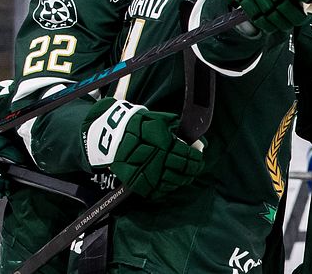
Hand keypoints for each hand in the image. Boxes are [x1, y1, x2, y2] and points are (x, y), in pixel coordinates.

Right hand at [83, 98, 203, 198]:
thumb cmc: (139, 124)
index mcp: (164, 143)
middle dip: (192, 169)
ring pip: (172, 182)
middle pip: (182, 170)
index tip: (199, 157)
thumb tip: (197, 141)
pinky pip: (158, 190)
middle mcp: (157, 160)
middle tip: (196, 167)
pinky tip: (172, 182)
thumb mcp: (161, 120)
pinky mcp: (138, 183)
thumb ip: (179, 130)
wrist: (112, 134)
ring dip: (183, 180)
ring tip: (187, 176)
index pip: (187, 156)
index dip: (196, 158)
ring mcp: (147, 173)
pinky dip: (167, 188)